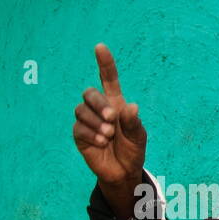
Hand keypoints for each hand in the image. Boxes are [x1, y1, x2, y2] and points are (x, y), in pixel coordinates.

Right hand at [72, 45, 147, 212]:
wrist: (124, 172)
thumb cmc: (133, 150)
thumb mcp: (139, 137)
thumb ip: (134, 122)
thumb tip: (131, 106)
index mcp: (116, 103)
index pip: (108, 79)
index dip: (105, 63)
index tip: (100, 47)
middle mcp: (100, 109)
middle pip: (90, 93)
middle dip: (99, 104)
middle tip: (112, 119)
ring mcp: (88, 121)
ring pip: (81, 110)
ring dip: (96, 122)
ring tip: (109, 136)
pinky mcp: (80, 134)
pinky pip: (79, 128)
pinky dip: (91, 134)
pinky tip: (101, 142)